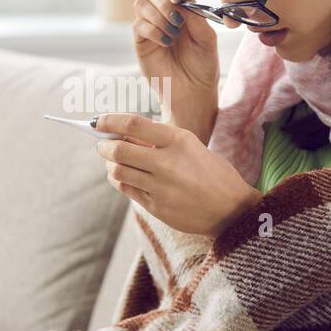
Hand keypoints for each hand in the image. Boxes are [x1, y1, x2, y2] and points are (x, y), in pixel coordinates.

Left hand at [94, 113, 262, 237]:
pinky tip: (121, 177)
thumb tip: (124, 135)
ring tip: (113, 162)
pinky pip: (128, 190)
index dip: (111, 121)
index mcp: (179, 141)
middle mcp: (167, 163)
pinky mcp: (157, 207)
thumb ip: (161, 141)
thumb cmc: (212, 173)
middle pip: (120, 150)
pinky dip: (119, 180)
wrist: (232, 209)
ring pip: (119, 172)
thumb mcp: (192, 147)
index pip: (134, 125)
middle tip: (102, 144)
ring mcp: (161, 188)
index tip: (98, 120)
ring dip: (110, 165)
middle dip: (104, 146)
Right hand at [132, 0, 218, 143]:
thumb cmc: (203, 67)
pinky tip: (166, 42)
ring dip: (158, 15)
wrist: (192, 92)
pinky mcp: (141, 42)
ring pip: (141, 4)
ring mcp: (151, 27)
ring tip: (173, 33)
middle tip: (177, 18)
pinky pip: (138, 25)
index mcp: (184, 9)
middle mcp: (165, 14)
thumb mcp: (207, 39)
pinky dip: (152, 30)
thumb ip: (196, 15)